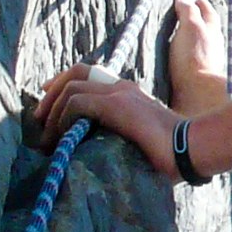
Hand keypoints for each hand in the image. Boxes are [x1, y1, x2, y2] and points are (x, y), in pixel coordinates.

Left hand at [26, 68, 176, 178]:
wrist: (193, 149)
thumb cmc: (174, 155)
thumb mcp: (140, 143)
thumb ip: (119, 141)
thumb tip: (97, 158)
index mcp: (129, 93)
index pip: (90, 75)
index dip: (63, 84)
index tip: (48, 105)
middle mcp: (122, 87)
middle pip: (77, 73)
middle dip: (51, 93)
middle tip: (38, 119)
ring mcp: (119, 94)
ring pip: (71, 88)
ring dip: (53, 111)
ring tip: (47, 138)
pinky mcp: (116, 106)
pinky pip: (77, 103)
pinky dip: (63, 119)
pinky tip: (62, 139)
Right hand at [160, 0, 226, 113]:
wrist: (196, 94)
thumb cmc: (193, 57)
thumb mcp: (190, 26)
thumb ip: (188, 10)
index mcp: (211, 29)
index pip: (205, 8)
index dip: (194, 1)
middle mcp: (213, 43)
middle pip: (203, 25)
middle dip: (192, 17)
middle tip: (177, 13)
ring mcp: (206, 59)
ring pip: (198, 42)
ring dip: (187, 36)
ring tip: (173, 34)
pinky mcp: (197, 73)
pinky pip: (190, 58)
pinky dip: (183, 53)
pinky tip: (174, 56)